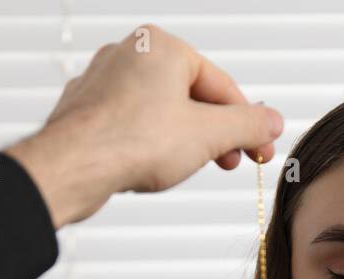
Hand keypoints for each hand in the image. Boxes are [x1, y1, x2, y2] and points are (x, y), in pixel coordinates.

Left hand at [5, 23, 283, 228]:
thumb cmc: (133, 141)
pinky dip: (149, 144)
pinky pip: (131, 124)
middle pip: (190, 97)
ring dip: (184, 141)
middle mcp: (129, 53)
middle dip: (215, 134)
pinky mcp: (86, 109)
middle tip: (232, 162)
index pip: (221, 85)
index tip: (261, 150)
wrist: (72, 167)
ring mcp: (103, 80)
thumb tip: (272, 122)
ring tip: (190, 167)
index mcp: (162, 46)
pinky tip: (151, 167)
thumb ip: (248, 126)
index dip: (247, 123)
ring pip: (160, 111)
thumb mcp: (209, 136)